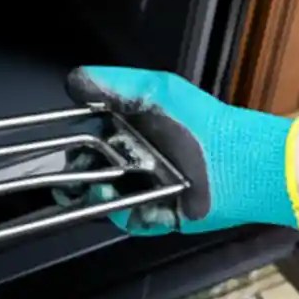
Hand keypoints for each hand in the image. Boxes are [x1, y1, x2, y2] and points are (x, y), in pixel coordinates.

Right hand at [65, 66, 298, 234]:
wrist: (239, 163)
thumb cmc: (201, 122)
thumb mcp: (157, 90)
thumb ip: (114, 84)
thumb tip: (73, 79)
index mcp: (135, 127)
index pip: (91, 135)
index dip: (73, 141)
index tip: (59, 145)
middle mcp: (138, 158)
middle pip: (92, 169)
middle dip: (77, 173)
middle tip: (73, 174)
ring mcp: (147, 188)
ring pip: (105, 197)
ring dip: (95, 194)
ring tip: (99, 187)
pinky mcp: (158, 214)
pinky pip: (128, 218)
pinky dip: (121, 213)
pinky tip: (121, 202)